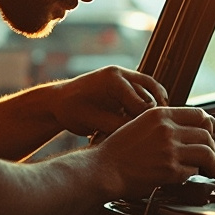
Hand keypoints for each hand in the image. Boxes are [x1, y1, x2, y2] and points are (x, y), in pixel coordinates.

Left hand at [51, 66, 168, 136]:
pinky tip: (147, 124)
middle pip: (152, 95)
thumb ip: (117, 125)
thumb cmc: (71, 110)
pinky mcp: (126, 86)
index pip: (142, 102)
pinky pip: (146, 95)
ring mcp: (125, 78)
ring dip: (154, 111)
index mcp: (113, 79)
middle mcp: (122, 74)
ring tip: (155, 129)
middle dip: (154, 116)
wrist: (59, 101)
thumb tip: (140, 133)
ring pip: (153, 93)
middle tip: (156, 135)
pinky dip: (148, 108)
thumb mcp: (92, 120)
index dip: (146, 123)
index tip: (147, 140)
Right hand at [91, 106, 214, 197]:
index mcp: (159, 115)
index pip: (198, 114)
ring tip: (213, 168)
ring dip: (212, 163)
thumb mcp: (139, 124)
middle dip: (211, 146)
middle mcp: (167, 129)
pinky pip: (193, 171)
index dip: (208, 125)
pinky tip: (186, 175)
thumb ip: (163, 123)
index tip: (210, 133)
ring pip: (206, 152)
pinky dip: (193, 174)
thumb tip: (187, 126)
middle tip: (210, 155)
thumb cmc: (118, 150)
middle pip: (206, 134)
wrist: (103, 169)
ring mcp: (170, 150)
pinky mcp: (170, 170)